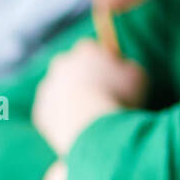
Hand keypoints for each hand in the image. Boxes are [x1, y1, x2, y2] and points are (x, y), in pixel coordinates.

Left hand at [33, 39, 144, 155]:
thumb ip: (128, 67)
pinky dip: (66, 121)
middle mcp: (61, 63)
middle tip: (103, 98)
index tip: (114, 78)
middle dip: (85, 80)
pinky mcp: (40, 111)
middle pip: (74, 69)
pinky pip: (56, 115)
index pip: (94, 50)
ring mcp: (47, 87)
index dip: (105, 64)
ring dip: (75, 101)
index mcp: (85, 49)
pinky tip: (82, 130)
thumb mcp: (138, 77)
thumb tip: (123, 69)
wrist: (92, 128)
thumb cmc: (120, 98)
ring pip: (63, 93)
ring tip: (94, 119)